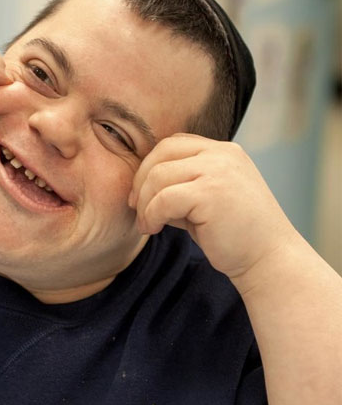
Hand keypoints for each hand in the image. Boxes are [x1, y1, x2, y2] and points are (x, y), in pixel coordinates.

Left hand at [129, 133, 297, 280]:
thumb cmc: (233, 235)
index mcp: (223, 152)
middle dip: (141, 181)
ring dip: (145, 203)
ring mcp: (219, 171)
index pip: (172, 144)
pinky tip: (153, 229)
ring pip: (158, 176)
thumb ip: (179, 184)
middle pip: (161, 153)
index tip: (141, 195)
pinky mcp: (211, 193)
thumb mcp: (204, 199)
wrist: (268, 259)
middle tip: (137, 208)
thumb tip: (138, 186)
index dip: (149, 166)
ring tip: (147, 225)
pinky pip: (163, 199)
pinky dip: (151, 215)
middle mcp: (222, 154)